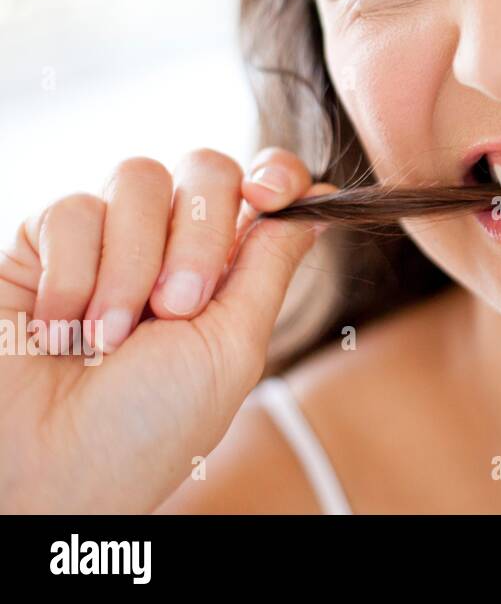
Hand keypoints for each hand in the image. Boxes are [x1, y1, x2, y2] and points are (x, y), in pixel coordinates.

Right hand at [0, 147, 331, 512]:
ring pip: (139, 178)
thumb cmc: (145, 428)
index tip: (270, 193)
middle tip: (176, 308)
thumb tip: (323, 199)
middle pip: (206, 167)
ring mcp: (106, 239)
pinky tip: (59, 330)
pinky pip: (71, 209)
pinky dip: (72, 276)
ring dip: (131, 265)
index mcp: (226, 270)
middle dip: (198, 234)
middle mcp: (169, 245)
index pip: (264, 184)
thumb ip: (270, 265)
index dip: (277, 172)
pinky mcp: (40, 244)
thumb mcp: (231, 347)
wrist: (48, 468)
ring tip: (108, 339)